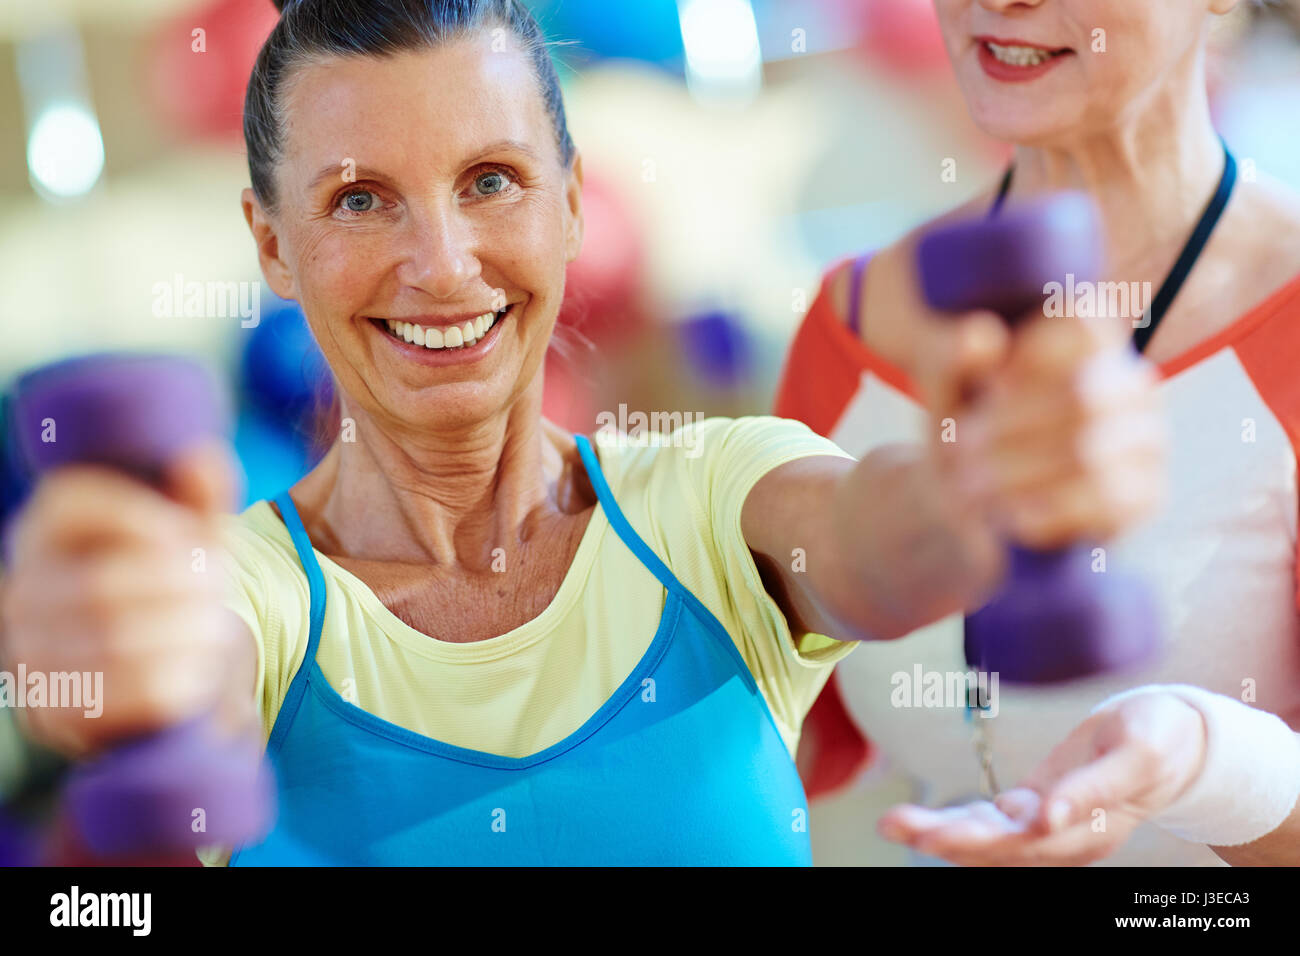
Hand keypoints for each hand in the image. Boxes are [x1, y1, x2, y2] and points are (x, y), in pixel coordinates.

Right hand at [0, 441, 246, 757]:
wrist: (159, 672)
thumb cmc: (175, 585)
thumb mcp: (194, 538)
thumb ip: (202, 498)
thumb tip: (200, 457)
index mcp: (45, 534)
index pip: (71, 503)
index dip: (140, 516)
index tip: (189, 534)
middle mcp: (23, 593)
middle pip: (101, 583)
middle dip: (180, 583)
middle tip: (219, 582)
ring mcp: (30, 658)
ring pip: (114, 642)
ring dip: (184, 630)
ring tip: (213, 625)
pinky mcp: (54, 713)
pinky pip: (122, 696)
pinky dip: (174, 679)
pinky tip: (195, 667)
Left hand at [876, 690, 1207, 864]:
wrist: (1177, 736)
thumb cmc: (1162, 738)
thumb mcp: (1139, 754)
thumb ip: (1095, 787)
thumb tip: (1053, 814)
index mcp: (1090, 828)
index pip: (1028, 841)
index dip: (985, 838)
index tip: (947, 831)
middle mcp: (1063, 837)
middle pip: (997, 846)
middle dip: (944, 837)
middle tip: (897, 824)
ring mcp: (1047, 825)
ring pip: (986, 837)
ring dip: (938, 831)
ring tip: (893, 822)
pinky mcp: (1036, 806)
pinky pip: (989, 821)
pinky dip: (955, 820)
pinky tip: (919, 819)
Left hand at [913, 301, 1166, 551]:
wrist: (976, 510)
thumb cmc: (967, 435)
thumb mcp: (946, 398)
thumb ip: (951, 361)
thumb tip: (979, 334)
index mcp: (1093, 343)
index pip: (1083, 321)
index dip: (1029, 354)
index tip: (986, 387)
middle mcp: (1133, 384)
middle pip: (1079, 395)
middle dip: (1005, 428)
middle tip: (960, 449)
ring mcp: (1148, 441)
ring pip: (1088, 453)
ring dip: (1015, 473)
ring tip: (972, 485)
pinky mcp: (1147, 497)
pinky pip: (1102, 503)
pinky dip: (1044, 511)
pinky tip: (1008, 515)